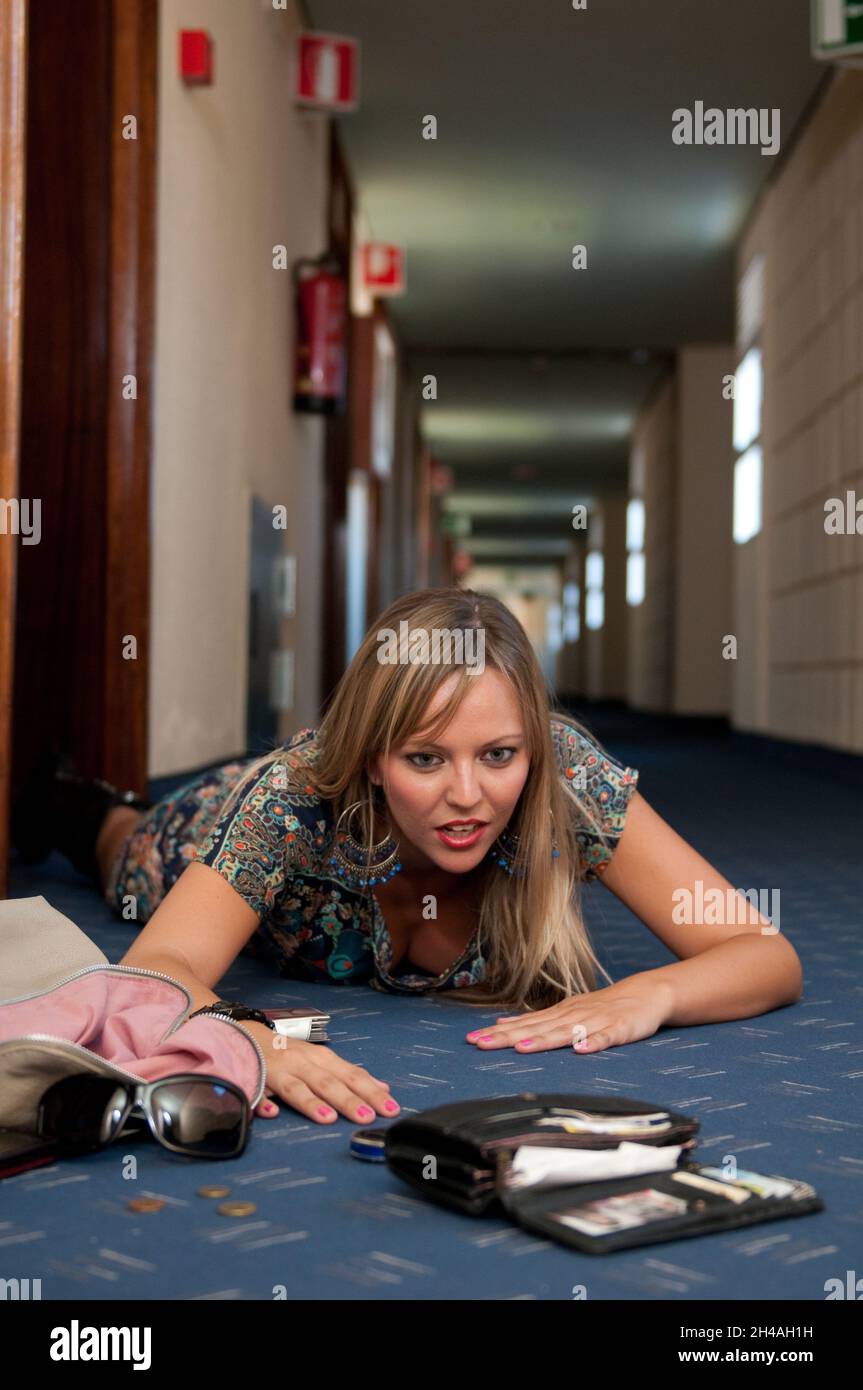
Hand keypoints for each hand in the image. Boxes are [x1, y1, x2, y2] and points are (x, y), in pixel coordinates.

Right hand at [239, 1024, 399, 1124]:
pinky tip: (271, 1114)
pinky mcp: (253, 1079)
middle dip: (348, 1100)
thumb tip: (383, 1088)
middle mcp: (302, 1063)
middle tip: (367, 1117)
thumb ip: (350, 1075)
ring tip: (329, 1118)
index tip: (390, 1109)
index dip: (371, 1092)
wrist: (248, 1033)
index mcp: (322, 1059)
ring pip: (296, 1088)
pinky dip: (263, 1103)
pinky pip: (257, 1092)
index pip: (352, 1076)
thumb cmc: (290, 1053)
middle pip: (328, 1083)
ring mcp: (278, 1071)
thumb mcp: (322, 1060)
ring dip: (311, 1102)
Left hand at [464, 979, 671, 1054]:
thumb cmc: (604, 1006)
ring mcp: (595, 1021)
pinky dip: (593, 1043)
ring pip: (565, 1032)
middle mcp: (572, 1016)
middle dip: (507, 1037)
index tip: (472, 1039)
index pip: (523, 1024)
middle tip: (479, 1044)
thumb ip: (540, 1021)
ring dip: (543, 1040)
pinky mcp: (619, 1029)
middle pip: (536, 1028)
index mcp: (559, 1014)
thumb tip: (505, 1024)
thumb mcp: (568, 1012)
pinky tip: (581, 1050)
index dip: (498, 1032)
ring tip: (521, 1048)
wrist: (646, 993)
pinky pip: (605, 1037)